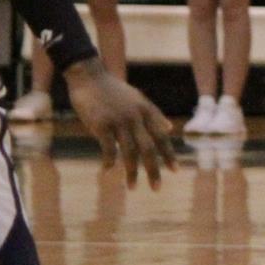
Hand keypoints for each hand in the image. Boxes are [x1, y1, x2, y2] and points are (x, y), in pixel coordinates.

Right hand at [63, 61, 175, 187]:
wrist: (89, 76)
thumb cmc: (113, 90)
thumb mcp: (139, 98)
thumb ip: (155, 114)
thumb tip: (170, 128)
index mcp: (146, 110)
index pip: (161, 136)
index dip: (169, 154)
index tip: (175, 171)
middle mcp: (135, 117)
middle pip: (149, 148)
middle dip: (154, 170)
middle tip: (157, 188)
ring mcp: (118, 121)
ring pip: (130, 152)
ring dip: (132, 172)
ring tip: (133, 187)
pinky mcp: (101, 124)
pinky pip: (108, 148)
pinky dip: (109, 162)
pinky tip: (107, 171)